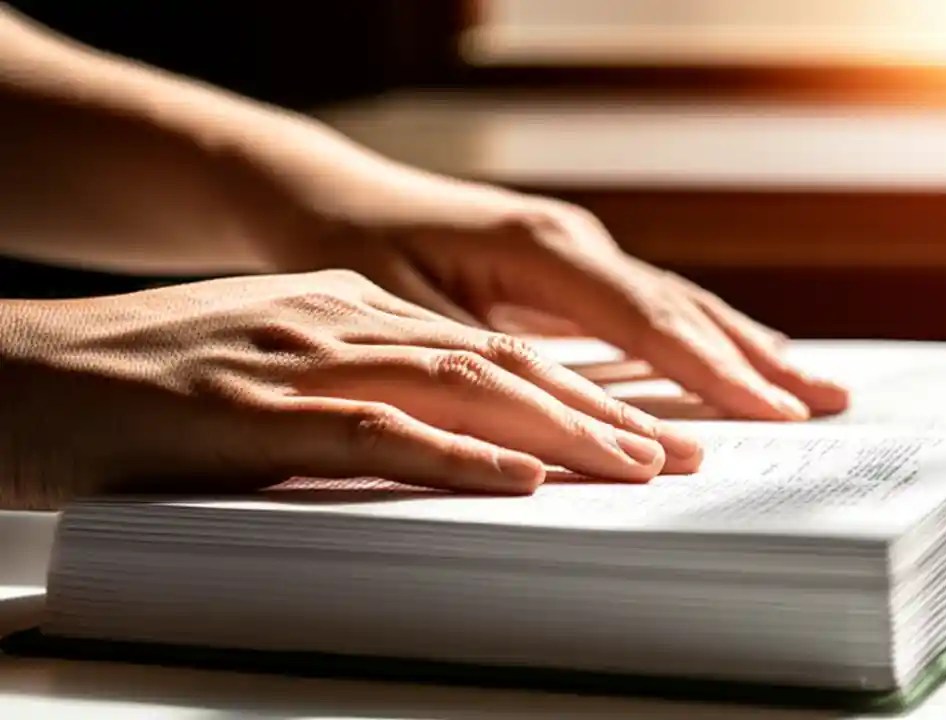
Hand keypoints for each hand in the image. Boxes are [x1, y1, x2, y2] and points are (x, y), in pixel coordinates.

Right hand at [0, 270, 701, 510]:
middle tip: (672, 452)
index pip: (488, 349)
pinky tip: (514, 479)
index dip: (578, 392)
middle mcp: (337, 322)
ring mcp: (296, 359)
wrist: (14, 374)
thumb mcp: (272, 374)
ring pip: (458, 387)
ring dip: (556, 430)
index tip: (644, 431)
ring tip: (630, 466)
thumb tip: (442, 443)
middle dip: (597, 412)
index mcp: (347, 313)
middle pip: (497, 364)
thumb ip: (354, 399)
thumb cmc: (139, 385)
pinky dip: (454, 456)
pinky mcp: (249, 409)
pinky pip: (373, 429)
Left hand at [268, 190, 849, 421]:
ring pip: (679, 302)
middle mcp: (572, 241)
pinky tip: (743, 356)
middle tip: (827, 404)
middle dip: (755, 360)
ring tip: (815, 384)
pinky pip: (655, 305)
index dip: (709, 370)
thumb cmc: (351, 249)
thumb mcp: (397, 310)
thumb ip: (475, 358)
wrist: (328, 198)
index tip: (769, 412)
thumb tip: (549, 413)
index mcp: (538, 248)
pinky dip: (706, 336)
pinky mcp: (573, 268)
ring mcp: (578, 250)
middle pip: (682, 307)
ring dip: (747, 346)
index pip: (644, 318)